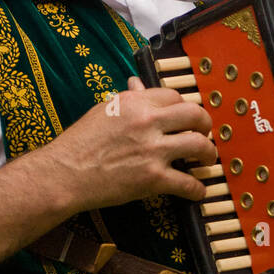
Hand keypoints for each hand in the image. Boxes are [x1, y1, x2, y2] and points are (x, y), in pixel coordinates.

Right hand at [32, 76, 216, 212]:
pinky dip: (197, 188)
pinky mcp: (153, 178)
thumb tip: (137, 83)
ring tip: (206, 160)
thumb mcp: (104, 110)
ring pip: (199, 146)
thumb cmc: (80, 142)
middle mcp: (148, 122)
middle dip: (206, 125)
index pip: (175, 96)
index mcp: (136, 102)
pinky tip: (197, 190)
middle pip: (195, 116)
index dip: (185, 107)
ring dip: (208, 154)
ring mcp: (153, 150)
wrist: (64, 173)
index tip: (186, 117)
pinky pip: (188, 183)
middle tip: (205, 134)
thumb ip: (127, 99)